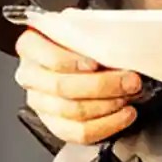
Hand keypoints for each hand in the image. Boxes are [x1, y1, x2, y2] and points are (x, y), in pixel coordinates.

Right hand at [14, 29, 142, 143]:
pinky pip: (81, 133)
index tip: (97, 64)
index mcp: (31, 46)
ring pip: (74, 112)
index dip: (73, 62)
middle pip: (64, 87)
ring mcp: (41, 103)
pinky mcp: (56, 125)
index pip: (48, 58)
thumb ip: (91, 33)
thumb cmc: (80, 44)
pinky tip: (124, 114)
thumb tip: (118, 38)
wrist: (79, 62)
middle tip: (130, 81)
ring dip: (109, 105)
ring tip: (129, 96)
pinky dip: (108, 125)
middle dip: (103, 85)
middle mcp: (31, 76)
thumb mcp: (83, 28)